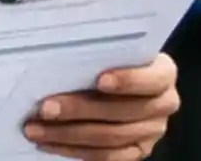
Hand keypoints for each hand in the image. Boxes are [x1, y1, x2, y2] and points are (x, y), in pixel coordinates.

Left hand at [22, 53, 179, 159]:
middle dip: (80, 110)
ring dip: (68, 134)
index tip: (100, 80)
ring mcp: (152, 131)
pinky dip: (73, 150)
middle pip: (123, 112)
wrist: (125, 83)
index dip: (128, 80)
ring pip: (110, 138)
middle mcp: (164, 104)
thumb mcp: (113, 50)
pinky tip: (48, 143)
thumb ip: (98, 51)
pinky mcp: (137, 151)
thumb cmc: (112, 59)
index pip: (152, 79)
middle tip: (46, 108)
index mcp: (164, 73)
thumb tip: (58, 49)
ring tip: (36, 129)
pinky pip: (105, 156)